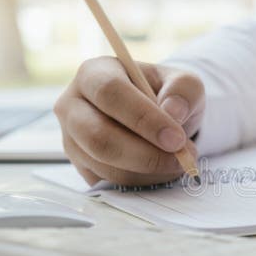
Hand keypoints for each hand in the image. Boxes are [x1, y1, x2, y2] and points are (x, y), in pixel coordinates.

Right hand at [54, 57, 203, 185]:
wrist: (158, 117)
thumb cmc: (166, 95)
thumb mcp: (184, 83)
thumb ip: (184, 90)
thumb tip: (173, 111)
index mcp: (94, 73)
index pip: (110, 93)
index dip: (143, 118)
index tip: (176, 139)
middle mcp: (73, 105)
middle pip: (98, 136)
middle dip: (145, 154)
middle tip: (181, 159)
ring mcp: (71, 138)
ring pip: (104, 165)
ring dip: (148, 171)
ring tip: (178, 162)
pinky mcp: (80, 165)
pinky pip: (107, 181)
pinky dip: (141, 181)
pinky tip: (161, 170)